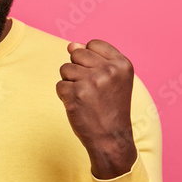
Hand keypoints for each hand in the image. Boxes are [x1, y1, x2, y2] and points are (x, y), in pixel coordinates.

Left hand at [56, 39, 136, 178]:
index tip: (98, 76)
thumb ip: (94, 59)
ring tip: (85, 97)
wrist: (111, 138)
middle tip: (91, 89)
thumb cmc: (110, 107)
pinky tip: (78, 106)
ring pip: (65, 69)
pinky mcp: (76, 93)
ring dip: (70, 83)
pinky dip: (64, 96)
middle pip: (76, 54)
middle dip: (77, 70)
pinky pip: (59, 85)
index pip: (93, 44)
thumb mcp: (113, 79)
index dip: (89, 59)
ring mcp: (92, 81)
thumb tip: (71, 44)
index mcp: (123, 64)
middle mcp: (109, 70)